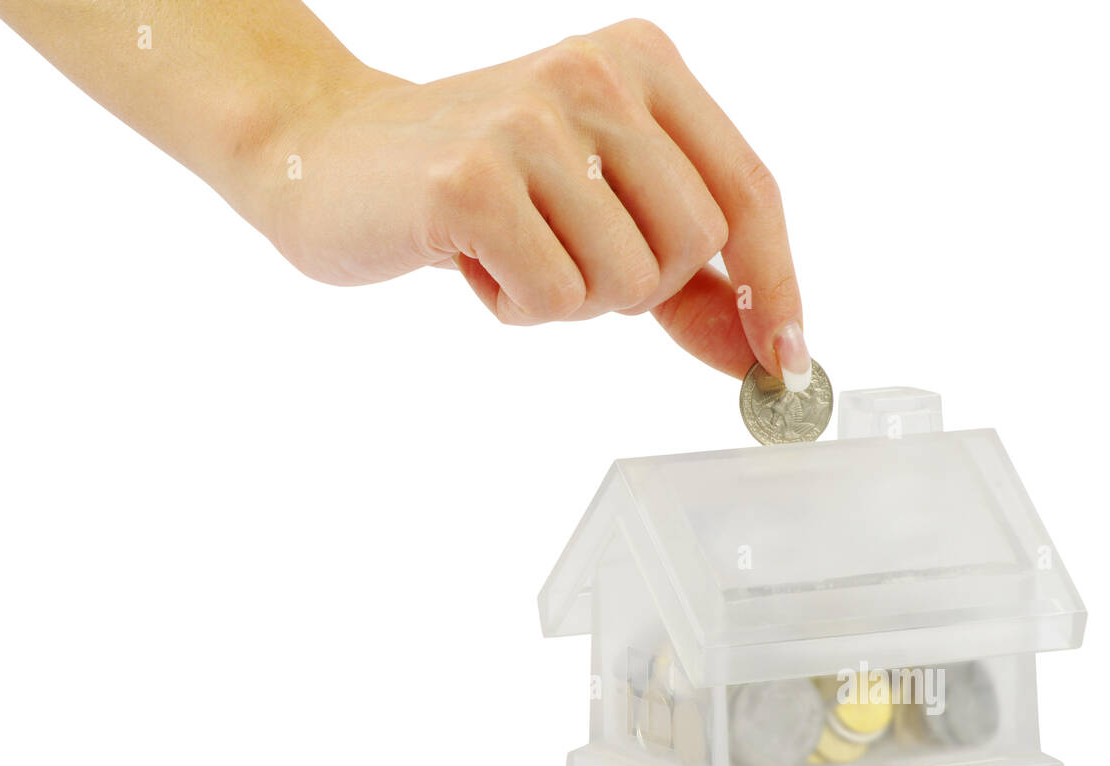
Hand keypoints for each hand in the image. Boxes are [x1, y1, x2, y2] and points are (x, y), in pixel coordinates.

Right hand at [260, 20, 809, 383]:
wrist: (326, 153)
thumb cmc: (476, 185)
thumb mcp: (597, 209)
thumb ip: (685, 274)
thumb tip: (760, 352)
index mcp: (644, 64)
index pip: (749, 190)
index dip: (774, 284)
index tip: (784, 357)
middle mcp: (597, 75)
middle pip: (693, 247)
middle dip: (636, 289)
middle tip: (565, 257)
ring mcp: (531, 122)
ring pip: (627, 282)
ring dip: (570, 300)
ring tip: (511, 250)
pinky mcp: (471, 181)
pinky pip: (553, 299)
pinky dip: (518, 308)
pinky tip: (472, 262)